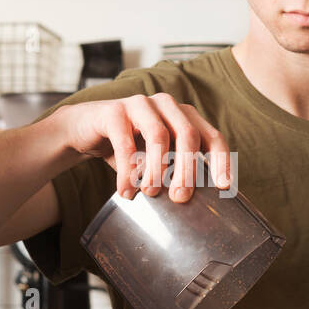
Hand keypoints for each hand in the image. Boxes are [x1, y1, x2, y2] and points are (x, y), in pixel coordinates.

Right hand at [60, 92, 232, 201]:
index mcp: (184, 116)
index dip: (221, 160)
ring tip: (151, 193)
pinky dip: (127, 170)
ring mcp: (140, 104)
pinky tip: (126, 190)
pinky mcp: (114, 110)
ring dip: (157, 169)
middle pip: (188, 135)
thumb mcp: (155, 158)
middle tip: (180, 198)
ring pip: (159, 135)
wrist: (84, 130)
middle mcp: (166, 105)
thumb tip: (191, 205)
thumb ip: (173, 170)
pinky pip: (125, 142)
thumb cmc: (127, 146)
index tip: (225, 187)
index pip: (211, 136)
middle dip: (187, 170)